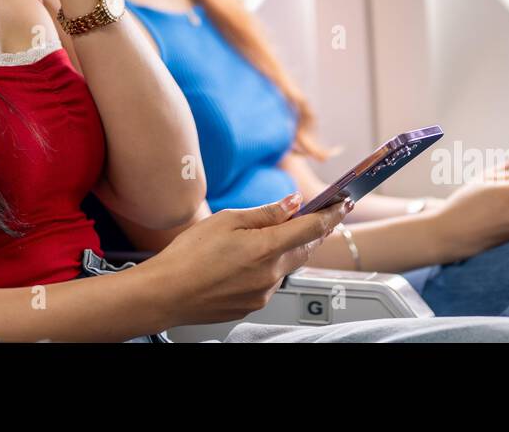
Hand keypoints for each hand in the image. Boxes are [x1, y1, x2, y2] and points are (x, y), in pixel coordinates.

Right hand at [138, 193, 351, 326]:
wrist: (166, 294)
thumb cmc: (189, 255)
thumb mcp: (227, 219)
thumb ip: (265, 212)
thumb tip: (292, 203)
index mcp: (267, 248)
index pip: (312, 228)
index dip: (332, 214)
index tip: (343, 202)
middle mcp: (271, 274)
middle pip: (305, 248)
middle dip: (313, 231)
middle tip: (317, 214)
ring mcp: (263, 293)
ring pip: (287, 265)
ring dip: (289, 249)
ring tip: (273, 235)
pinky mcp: (252, 305)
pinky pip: (270, 281)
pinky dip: (269, 266)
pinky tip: (249, 259)